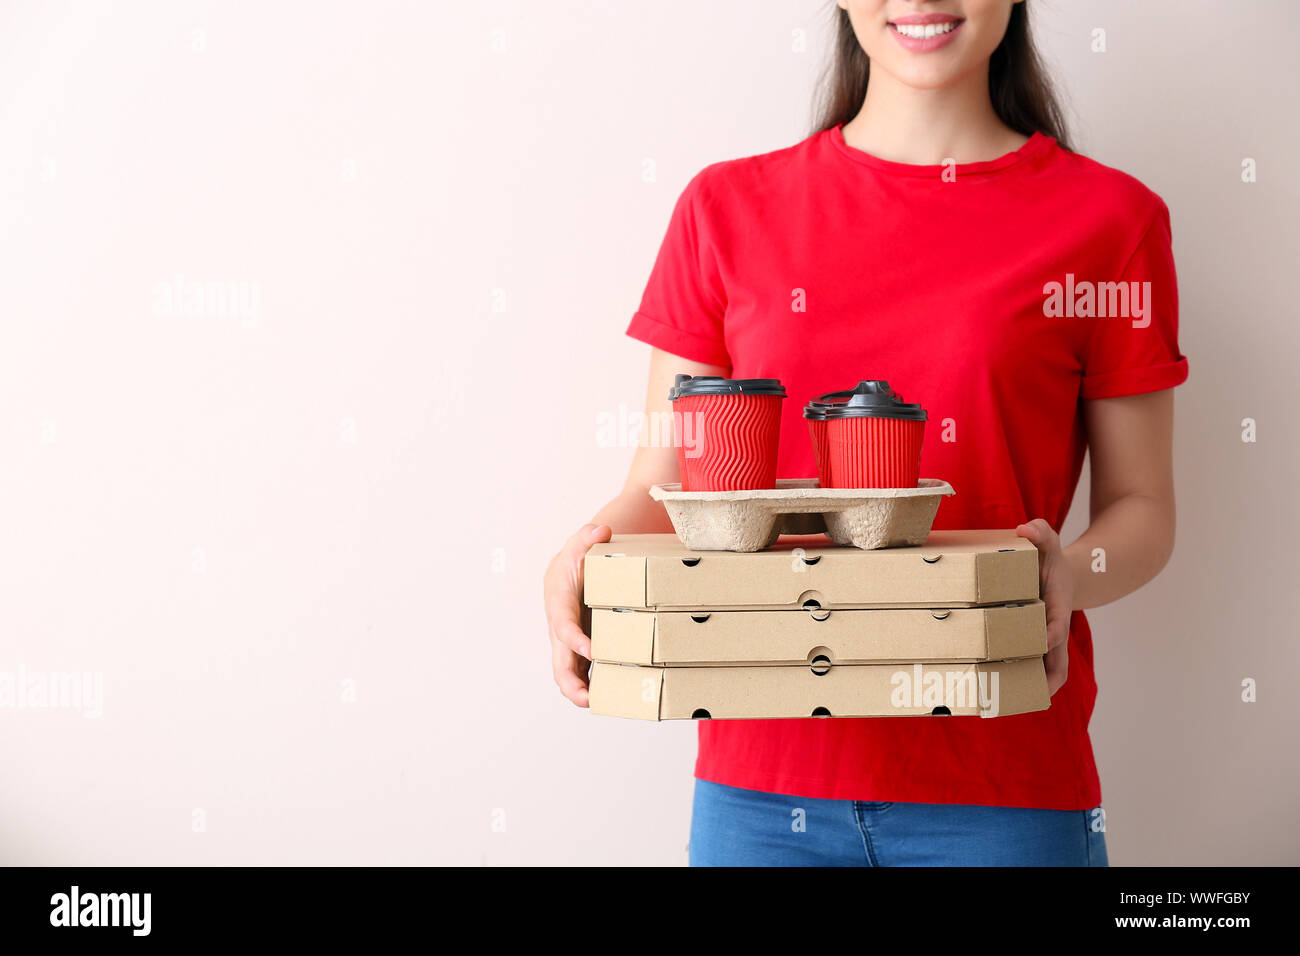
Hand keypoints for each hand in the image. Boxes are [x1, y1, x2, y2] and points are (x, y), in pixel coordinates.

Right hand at [544, 523, 612, 706]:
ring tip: (597, 704)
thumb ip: (588, 536)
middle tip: (587, 698)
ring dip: (578, 689)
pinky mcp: (580, 643)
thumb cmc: (578, 556)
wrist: (576, 565)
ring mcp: (568, 637)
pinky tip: (607, 695)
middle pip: (558, 658)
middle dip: (570, 681)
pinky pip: (580, 668)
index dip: (574, 639)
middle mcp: (559, 623)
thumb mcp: (582, 542)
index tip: (592, 651)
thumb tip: (601, 529)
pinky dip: (589, 682)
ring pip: (566, 670)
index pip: (562, 623)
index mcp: (558, 599)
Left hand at [1016, 519, 1073, 696]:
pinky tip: (992, 694)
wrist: (1060, 576)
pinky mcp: (1034, 647)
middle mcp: (1053, 632)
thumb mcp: (1049, 543)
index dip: (1049, 636)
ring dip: (1029, 690)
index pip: (1056, 628)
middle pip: (1056, 665)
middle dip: (1044, 681)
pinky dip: (1018, 683)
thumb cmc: (1050, 562)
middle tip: (1022, 695)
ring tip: (1002, 705)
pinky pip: (1030, 670)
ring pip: (1045, 674)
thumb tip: (1025, 528)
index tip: (1040, 642)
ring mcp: (1045, 644)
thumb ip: (1042, 532)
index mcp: (1057, 610)